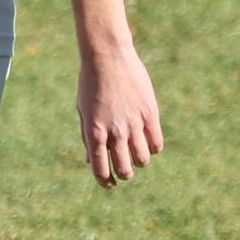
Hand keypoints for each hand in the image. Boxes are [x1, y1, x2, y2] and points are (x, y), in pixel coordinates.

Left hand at [77, 41, 163, 187]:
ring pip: (143, 160)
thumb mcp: (83, 111)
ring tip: (135, 153)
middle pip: (125, 169)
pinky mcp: (150, 114)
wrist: (107, 56)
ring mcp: (133, 123)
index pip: (101, 170)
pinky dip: (153, 148)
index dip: (105, 182)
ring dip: (139, 161)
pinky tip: (147, 141)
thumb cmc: (91, 83)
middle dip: (124, 174)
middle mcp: (114, 131)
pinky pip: (156, 144)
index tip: (109, 183)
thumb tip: (92, 162)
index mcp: (94, 132)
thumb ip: (88, 137)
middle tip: (124, 168)